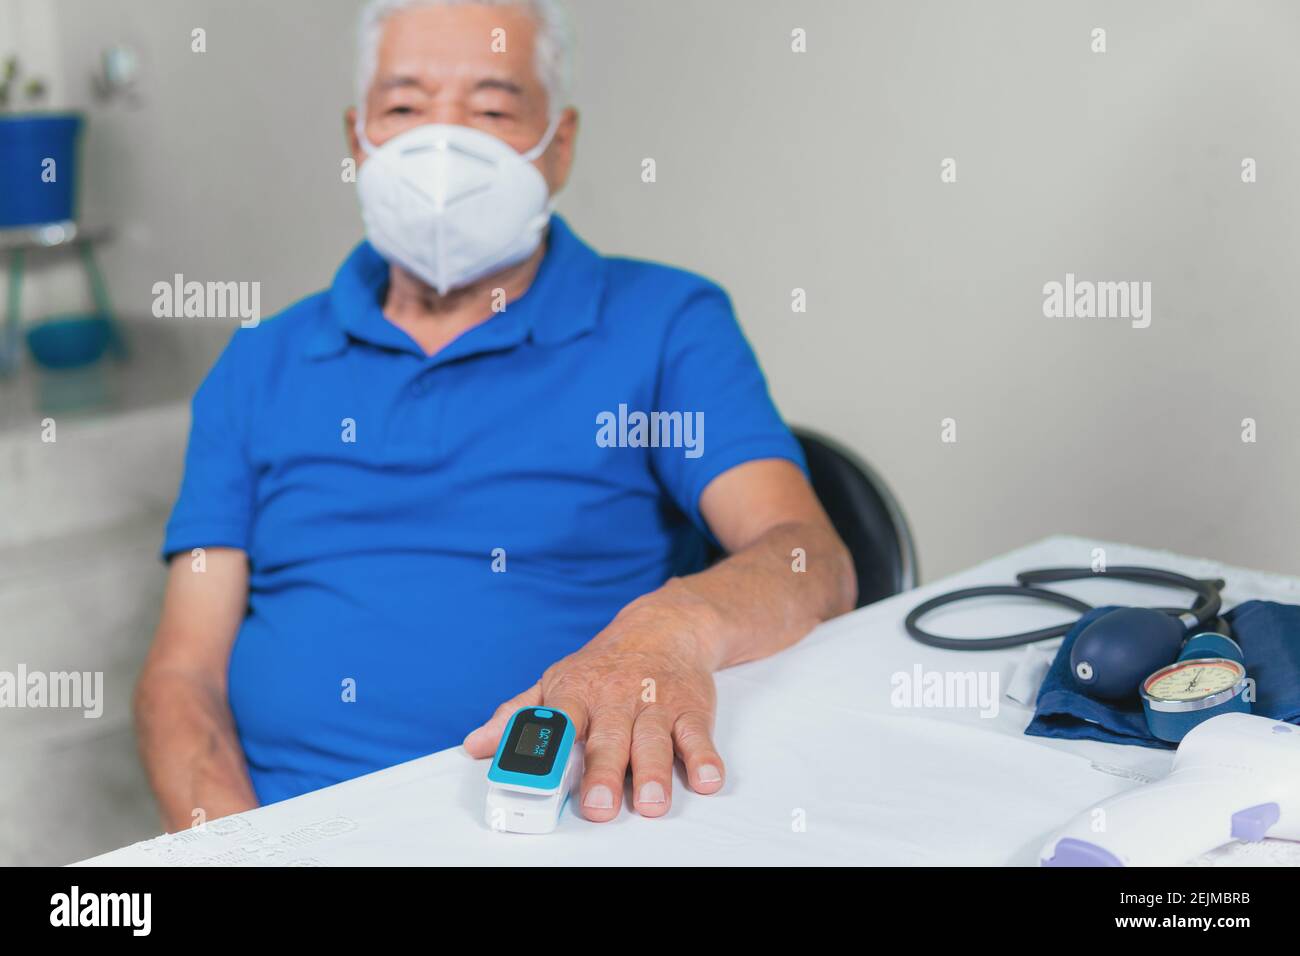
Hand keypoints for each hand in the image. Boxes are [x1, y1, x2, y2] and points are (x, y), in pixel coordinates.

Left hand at [463, 593, 725, 819]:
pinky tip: (707, 778)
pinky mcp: (692, 709)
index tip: (538, 775)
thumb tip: (476, 745)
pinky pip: (698, 735)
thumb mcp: (557, 681)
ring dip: (654, 773)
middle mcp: (617, 699)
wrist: (665, 626)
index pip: (559, 720)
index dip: (548, 747)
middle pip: (609, 739)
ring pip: (654, 740)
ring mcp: (656, 704)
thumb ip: (519, 715)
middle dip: (604, 772)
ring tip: (650, 803)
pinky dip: (705, 757)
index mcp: (578, 693)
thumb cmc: (604, 665)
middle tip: (598, 807)